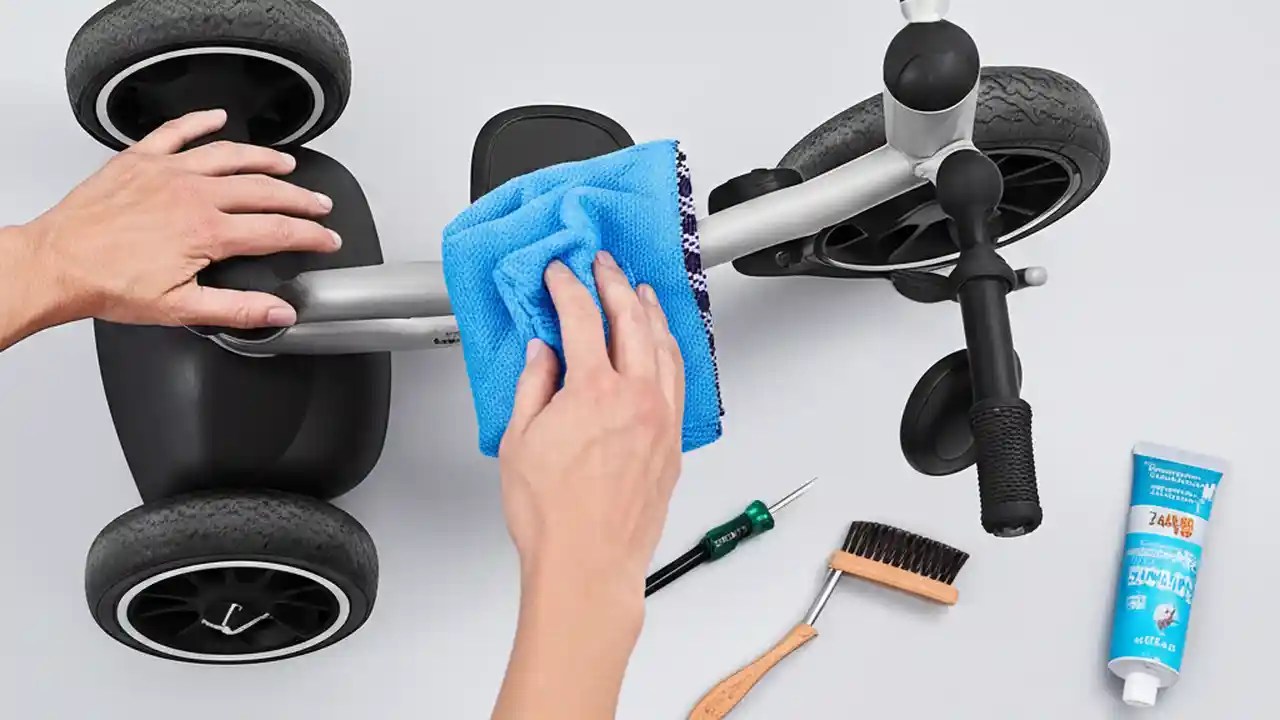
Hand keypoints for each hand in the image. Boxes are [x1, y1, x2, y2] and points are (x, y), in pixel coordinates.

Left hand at [18, 109, 337, 329]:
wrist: (56, 264)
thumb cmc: (108, 285)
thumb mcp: (180, 309)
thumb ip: (237, 310)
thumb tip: (278, 313)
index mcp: (207, 232)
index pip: (276, 231)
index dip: (310, 236)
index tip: (327, 239)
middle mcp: (192, 195)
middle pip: (263, 189)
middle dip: (300, 197)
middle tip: (319, 204)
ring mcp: (166, 172)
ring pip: (229, 155)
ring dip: (264, 157)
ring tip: (286, 162)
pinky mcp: (138, 160)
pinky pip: (176, 131)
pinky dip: (200, 121)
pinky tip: (216, 118)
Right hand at [491, 251, 684, 719]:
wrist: (588, 565)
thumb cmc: (553, 517)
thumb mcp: (518, 441)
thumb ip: (532, 386)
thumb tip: (542, 353)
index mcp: (594, 391)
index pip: (582, 318)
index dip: (568, 287)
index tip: (559, 274)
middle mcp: (636, 399)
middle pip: (632, 321)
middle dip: (615, 284)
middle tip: (604, 265)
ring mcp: (661, 420)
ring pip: (665, 347)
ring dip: (651, 312)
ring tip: (640, 293)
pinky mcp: (672, 443)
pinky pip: (680, 381)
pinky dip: (671, 352)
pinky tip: (664, 346)